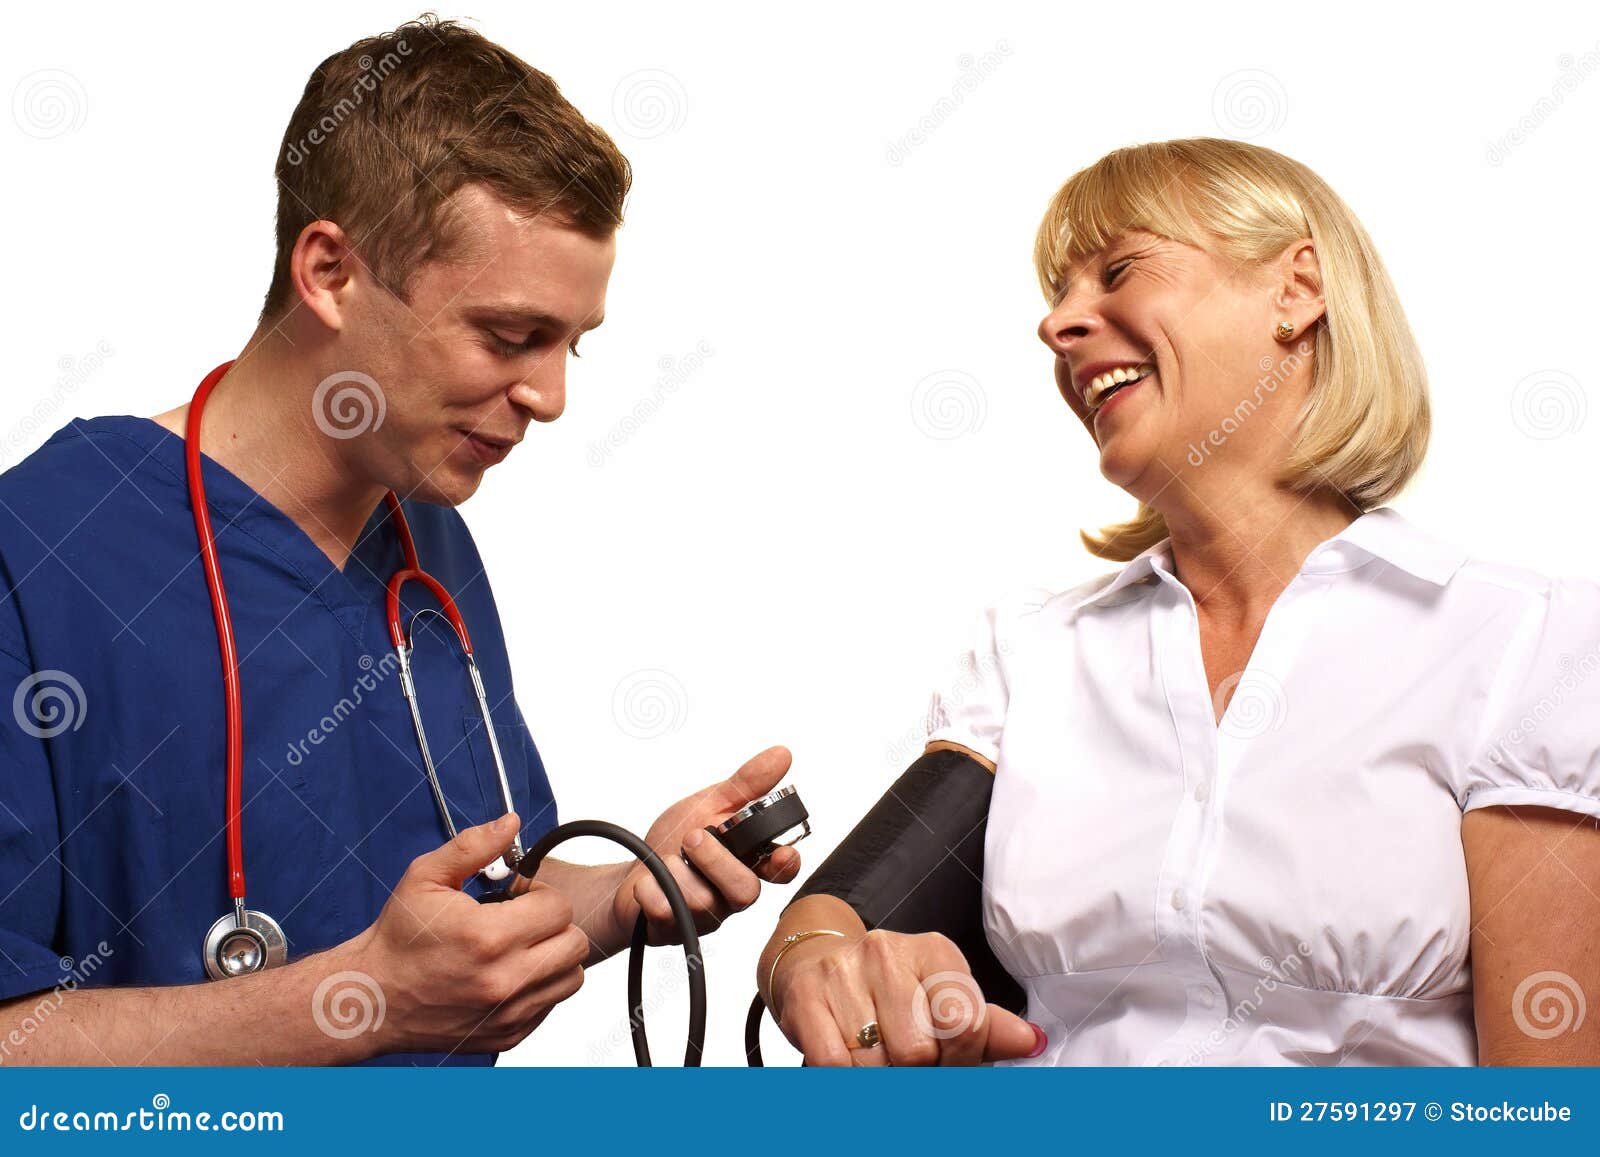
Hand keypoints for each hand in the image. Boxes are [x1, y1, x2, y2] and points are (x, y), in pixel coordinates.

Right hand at [345, 812, 588, 1054]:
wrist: (374, 998)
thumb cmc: (398, 940)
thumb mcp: (426, 877)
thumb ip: (474, 846)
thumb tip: (511, 823)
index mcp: (489, 937)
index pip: (559, 908)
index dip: (541, 895)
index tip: (519, 898)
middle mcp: (504, 980)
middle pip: (574, 944)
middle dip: (554, 925)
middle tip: (524, 921)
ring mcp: (508, 1012)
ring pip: (570, 977)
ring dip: (554, 957)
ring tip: (522, 947)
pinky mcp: (508, 1034)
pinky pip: (551, 1005)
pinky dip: (540, 988)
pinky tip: (510, 973)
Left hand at [612, 745, 802, 946]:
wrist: (630, 868)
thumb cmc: (674, 840)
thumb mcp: (709, 804)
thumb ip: (746, 785)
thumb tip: (782, 755)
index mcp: (747, 862)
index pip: (781, 870)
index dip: (785, 865)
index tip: (781, 854)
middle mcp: (731, 893)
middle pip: (745, 891)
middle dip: (716, 861)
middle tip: (692, 838)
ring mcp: (705, 916)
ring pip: (705, 902)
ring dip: (678, 872)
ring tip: (666, 860)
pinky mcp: (675, 930)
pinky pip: (668, 913)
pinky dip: (651, 890)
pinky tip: (648, 883)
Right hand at [769, 928, 1045, 1065]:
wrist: (813, 964)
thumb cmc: (888, 989)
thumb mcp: (941, 997)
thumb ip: (985, 1025)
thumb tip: (1031, 1042)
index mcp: (934, 951)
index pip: (965, 1022)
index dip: (960, 1060)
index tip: (948, 1063)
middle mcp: (887, 952)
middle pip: (919, 1052)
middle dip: (917, 1072)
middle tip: (906, 1062)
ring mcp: (842, 972)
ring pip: (876, 1065)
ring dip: (879, 1076)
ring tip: (876, 1057)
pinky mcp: (805, 997)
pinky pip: (834, 1067)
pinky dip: (845, 1079)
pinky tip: (849, 1062)